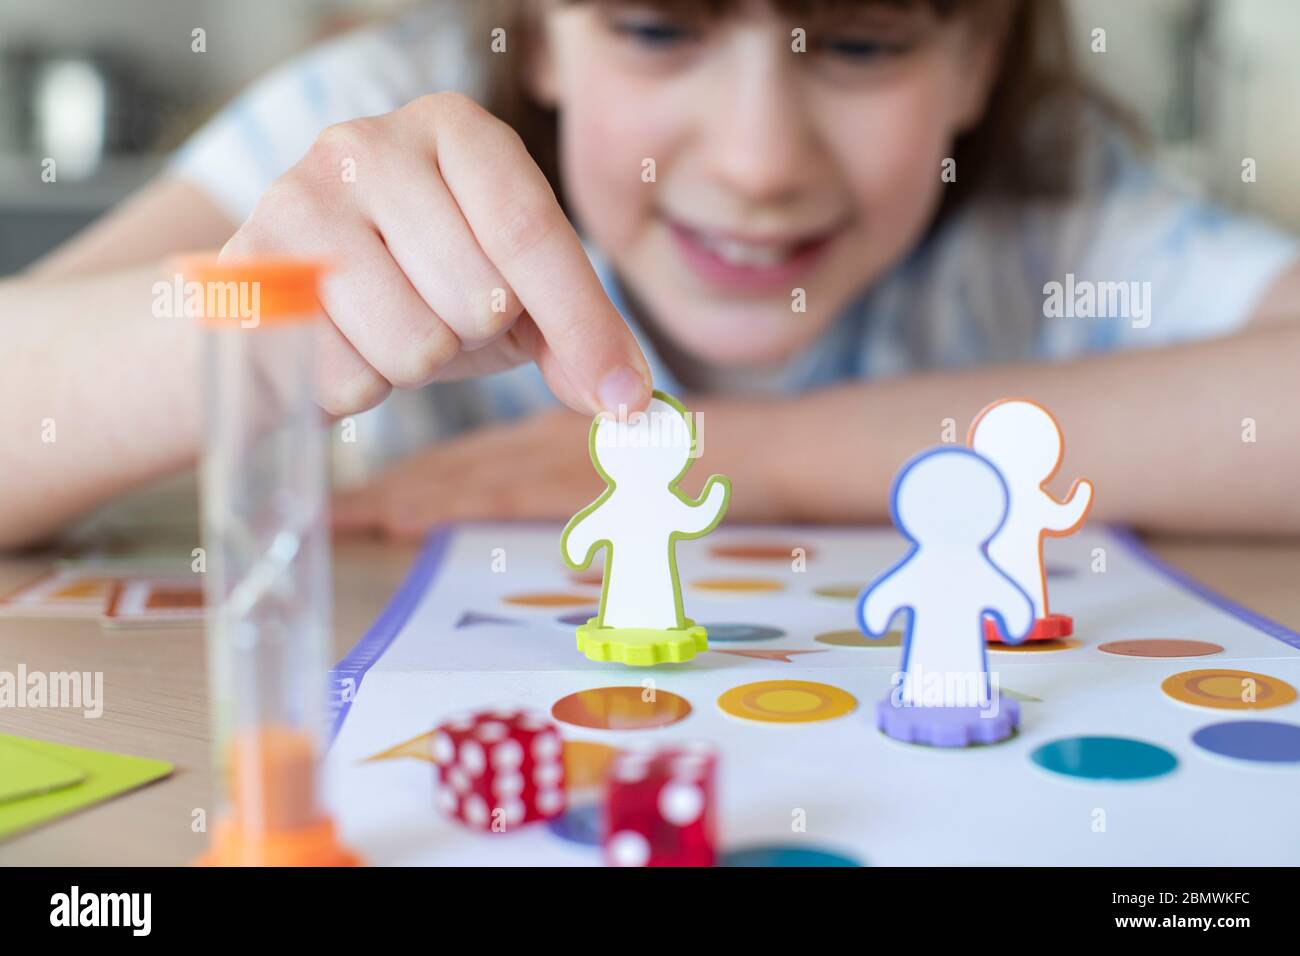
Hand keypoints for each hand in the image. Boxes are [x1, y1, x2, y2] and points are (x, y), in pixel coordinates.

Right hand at [220, 93, 650, 417]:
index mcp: (456, 133)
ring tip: (381, 330)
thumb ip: (568, 336)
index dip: (582, 323)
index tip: (621, 397)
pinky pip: (351, 376)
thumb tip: (621, 396)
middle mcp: (373, 143)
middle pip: (481, 294)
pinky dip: (358, 388)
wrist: (275, 315)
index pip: (532, 230)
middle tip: (435, 316)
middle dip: (471, 337)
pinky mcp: (252, 271)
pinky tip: (335, 348)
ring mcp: (303, 197)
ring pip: (418, 342)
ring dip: (411, 367)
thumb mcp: (504, 302)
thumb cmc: (407, 294)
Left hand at [331, 397, 795, 540]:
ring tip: (347, 516)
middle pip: (453, 463)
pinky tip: (402, 517)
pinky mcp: (585, 478)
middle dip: (392, 486)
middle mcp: (546, 441)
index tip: (364, 495)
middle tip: (334, 508)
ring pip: (464, 475)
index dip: (414, 475)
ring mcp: (564, 457)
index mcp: (554, 437)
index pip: (469, 457)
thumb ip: (587, 485)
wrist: (768, 448)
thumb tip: (537, 518)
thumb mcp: (637, 468)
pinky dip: (447, 503)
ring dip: (402, 495)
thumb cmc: (711, 457)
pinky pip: (500, 492)